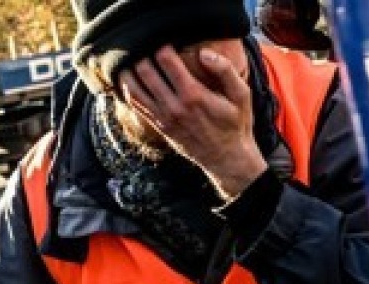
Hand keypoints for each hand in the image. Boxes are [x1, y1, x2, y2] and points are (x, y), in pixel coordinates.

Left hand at [118, 45, 267, 201]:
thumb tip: (204, 53)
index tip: (165, 41)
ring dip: (129, 70)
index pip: (167, 62)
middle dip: (143, 54)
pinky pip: (135, 105)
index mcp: (193, 95)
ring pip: (134, 89)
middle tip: (146, 47)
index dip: (163, 46)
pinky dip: (127, 89)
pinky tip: (129, 79)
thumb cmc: (235, 124)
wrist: (226, 158)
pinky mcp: (158, 126)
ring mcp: (163, 118)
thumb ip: (225, 70)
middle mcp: (174, 106)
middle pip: (145, 72)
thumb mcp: (241, 95)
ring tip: (132, 59)